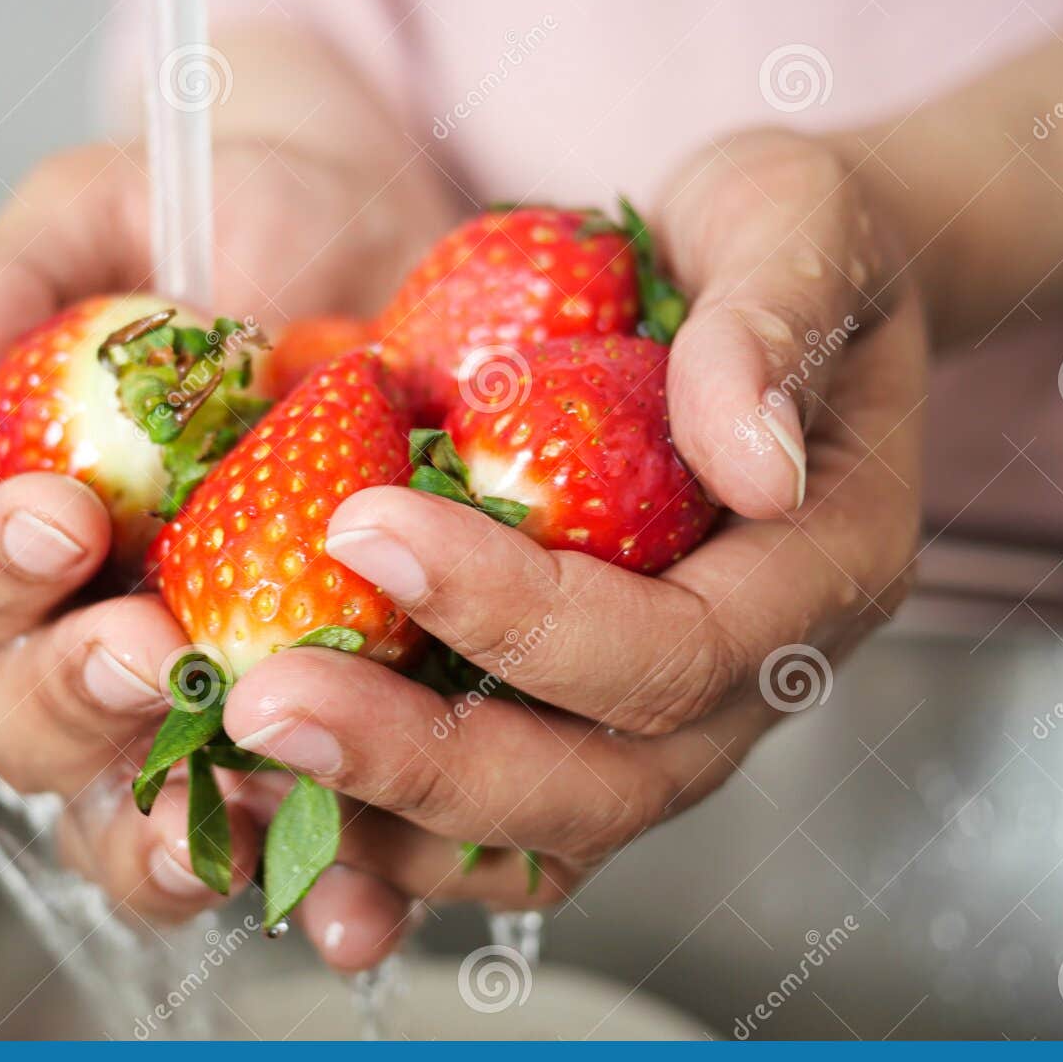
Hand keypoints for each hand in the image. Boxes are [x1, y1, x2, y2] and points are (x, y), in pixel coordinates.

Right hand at [0, 137, 454, 969]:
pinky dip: (322, 887)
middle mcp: (91, 630)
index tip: (63, 516)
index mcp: (20, 526)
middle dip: (70, 703)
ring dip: (163, 837)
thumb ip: (10, 281)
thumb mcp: (112, 210)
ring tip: (225, 817)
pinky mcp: (321, 732)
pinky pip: (300, 842)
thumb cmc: (237, 225)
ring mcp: (202, 695)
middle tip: (147, 650)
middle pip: (17, 728)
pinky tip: (360, 909)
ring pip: (131, 817)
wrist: (396, 258)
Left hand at [219, 128, 925, 906]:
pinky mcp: (580, 715)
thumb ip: (777, 323)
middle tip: (267, 705)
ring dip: (385, 821)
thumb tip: (758, 463)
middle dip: (423, 759)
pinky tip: (274, 806)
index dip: (519, 611)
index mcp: (818, 573)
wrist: (755, 283)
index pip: (675, 649)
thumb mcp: (796, 224)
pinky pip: (490, 821)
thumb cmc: (775, 240)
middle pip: (597, 788)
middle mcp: (749, 679)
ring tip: (244, 769)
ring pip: (535, 836)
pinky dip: (385, 837)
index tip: (365, 528)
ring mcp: (663, 717)